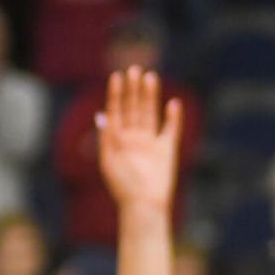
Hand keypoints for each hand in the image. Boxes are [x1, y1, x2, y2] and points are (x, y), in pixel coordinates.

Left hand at [98, 67, 182, 216]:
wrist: (144, 204)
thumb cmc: (123, 185)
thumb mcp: (108, 159)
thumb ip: (107, 136)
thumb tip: (102, 114)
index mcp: (117, 140)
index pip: (116, 111)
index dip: (116, 94)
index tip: (117, 76)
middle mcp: (134, 138)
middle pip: (133, 108)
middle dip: (134, 89)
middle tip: (134, 69)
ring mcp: (151, 143)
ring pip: (150, 114)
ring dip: (150, 96)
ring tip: (150, 77)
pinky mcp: (167, 151)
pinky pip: (170, 130)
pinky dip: (173, 117)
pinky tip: (173, 103)